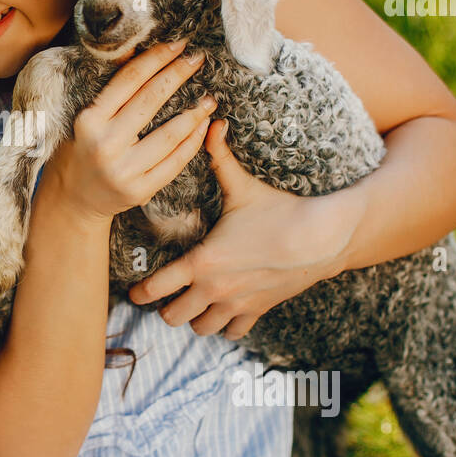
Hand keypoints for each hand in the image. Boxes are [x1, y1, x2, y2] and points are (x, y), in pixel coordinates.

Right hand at [45, 38, 216, 225]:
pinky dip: (193, 142)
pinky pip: (175, 162)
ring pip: (170, 134)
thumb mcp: (87, 117)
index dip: (156, 57)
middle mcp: (105, 144)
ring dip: (195, 113)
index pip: (129, 79)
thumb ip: (112, 90)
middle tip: (198, 59)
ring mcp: (124, 170)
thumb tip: (137, 50)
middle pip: (151, 100)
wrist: (75, 197)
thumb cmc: (84, 148)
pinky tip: (203, 127)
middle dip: (179, 74)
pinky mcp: (140, 190)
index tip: (178, 44)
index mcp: (89, 120)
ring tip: (209, 98)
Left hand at [128, 116, 358, 336]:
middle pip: (172, 318)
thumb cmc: (280, 211)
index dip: (139, 293)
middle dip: (165, 308)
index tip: (133, 292)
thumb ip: (220, 157)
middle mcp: (215, 290)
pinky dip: (225, 325)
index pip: (156, 288)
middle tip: (165, 295)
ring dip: (195, 319)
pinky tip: (225, 309)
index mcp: (202, 262)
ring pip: (201, 330)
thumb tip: (211, 123)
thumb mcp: (244, 187)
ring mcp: (237, 304)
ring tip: (194, 303)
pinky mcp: (258, 311)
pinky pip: (233, 333)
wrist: (322, 238)